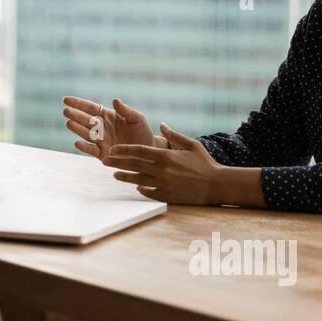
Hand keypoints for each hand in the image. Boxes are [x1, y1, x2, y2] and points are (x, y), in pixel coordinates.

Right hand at [62, 96, 155, 159]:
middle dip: (75, 115)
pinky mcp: (102, 154)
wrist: (148, 153)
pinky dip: (84, 147)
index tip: (66, 100)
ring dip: (77, 129)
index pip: (90, 108)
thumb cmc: (143, 133)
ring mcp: (101, 141)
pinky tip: (78, 143)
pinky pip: (91, 150)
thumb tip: (115, 100)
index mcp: (108, 116)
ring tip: (69, 123)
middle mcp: (101, 128)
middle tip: (66, 111)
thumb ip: (126, 110)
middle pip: (85, 120)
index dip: (78, 103)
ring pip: (86, 134)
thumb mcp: (137, 119)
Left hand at [101, 121, 224, 204]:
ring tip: (114, 174)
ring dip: (124, 177)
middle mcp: (162, 170)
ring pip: (138, 179)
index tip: (113, 149)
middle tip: (104, 161)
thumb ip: (174, 135)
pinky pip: (149, 193)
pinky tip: (135, 187)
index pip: (139, 151)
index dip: (124, 150)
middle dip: (117, 162)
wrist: (217, 185)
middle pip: (134, 165)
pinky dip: (141, 189)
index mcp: (166, 155)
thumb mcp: (191, 144)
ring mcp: (164, 184)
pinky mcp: (168, 196)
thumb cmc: (205, 163)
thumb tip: (161, 124)